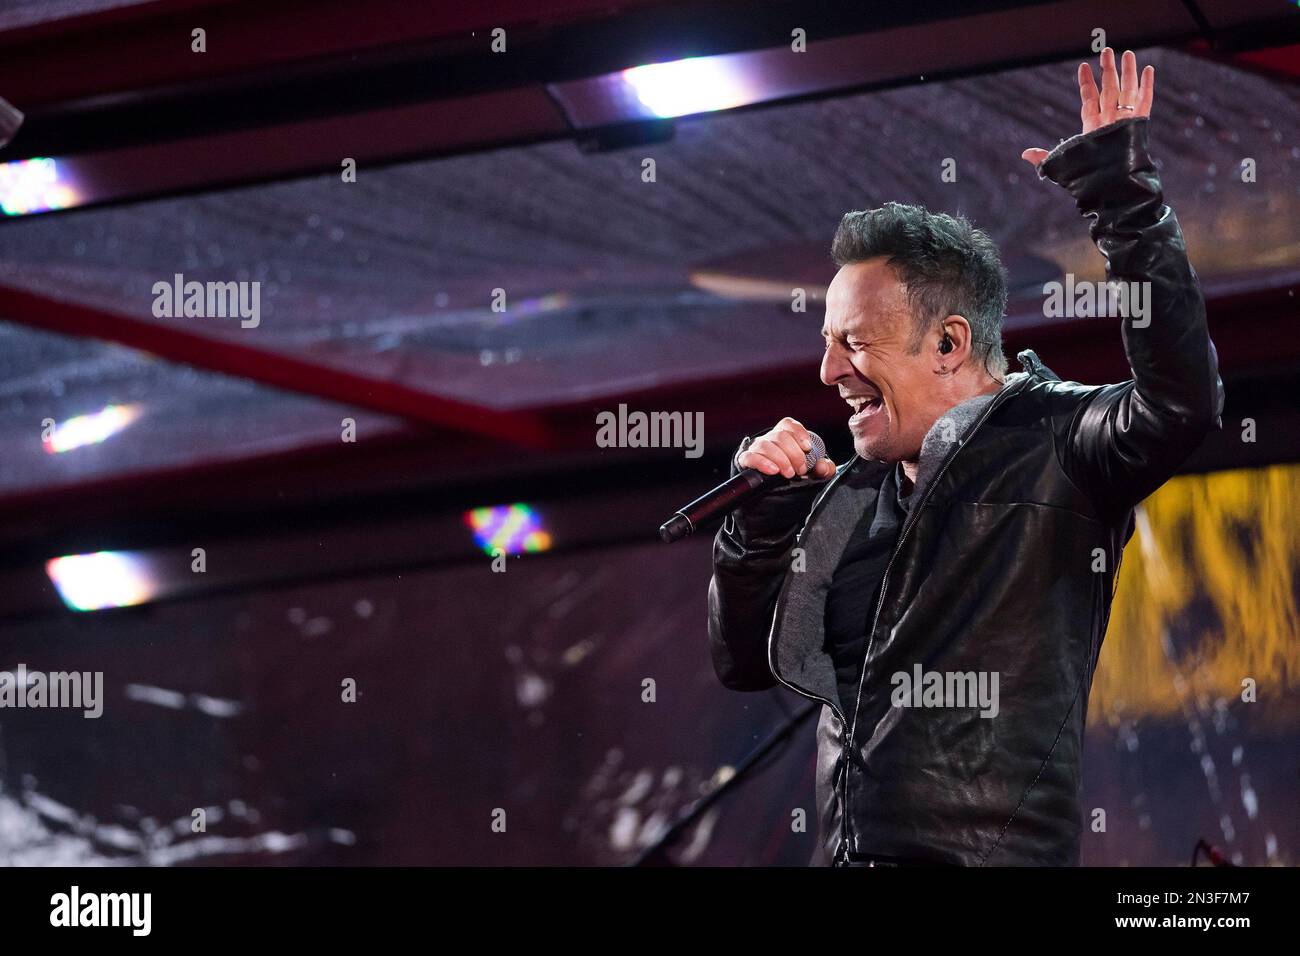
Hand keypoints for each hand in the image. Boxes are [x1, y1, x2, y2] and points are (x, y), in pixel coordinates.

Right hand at [738, 417, 835, 479]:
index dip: (799, 434)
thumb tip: (823, 465)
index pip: (788, 424)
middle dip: (794, 454)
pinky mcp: (747, 460)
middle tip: (801, 469)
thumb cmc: (795, 473)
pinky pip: (751, 456)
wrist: (772, 488)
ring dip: (781, 459)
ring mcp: (757, 448)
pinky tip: (773, 470)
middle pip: (780, 436)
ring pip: (766, 445)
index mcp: (784, 435)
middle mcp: (769, 438)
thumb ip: (824, 468)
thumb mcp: (813, 471)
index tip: (807, 448)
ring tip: (789, 473)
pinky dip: (763, 463)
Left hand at [1021, 47, 1153, 167]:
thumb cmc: (1085, 180)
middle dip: (1107, 70)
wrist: (1109, 188)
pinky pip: (1144, 102)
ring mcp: (1124, 122)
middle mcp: (1109, 122)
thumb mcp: (1060, 165)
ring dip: (1127, 72)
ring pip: (1127, 91)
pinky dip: (1146, 86)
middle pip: (1109, 90)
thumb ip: (1044, 158)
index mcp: (1092, 128)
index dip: (1086, 83)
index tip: (1083, 66)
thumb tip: (1024, 154)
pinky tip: (1147, 70)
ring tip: (1127, 53)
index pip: (1089, 99)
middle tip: (1106, 50)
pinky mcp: (1138, 125)